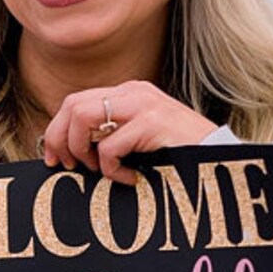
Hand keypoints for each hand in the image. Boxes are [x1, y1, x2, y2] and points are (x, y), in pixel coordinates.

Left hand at [40, 81, 217, 184]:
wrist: (218, 158)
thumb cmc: (176, 156)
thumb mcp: (136, 140)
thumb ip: (108, 137)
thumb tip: (67, 153)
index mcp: (127, 93)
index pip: (75, 102)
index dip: (56, 131)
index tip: (54, 158)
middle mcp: (133, 92)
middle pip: (72, 105)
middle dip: (59, 139)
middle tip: (67, 166)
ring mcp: (143, 104)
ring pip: (83, 117)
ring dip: (82, 150)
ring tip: (99, 170)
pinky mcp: (152, 122)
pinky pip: (110, 147)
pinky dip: (113, 170)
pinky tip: (131, 179)